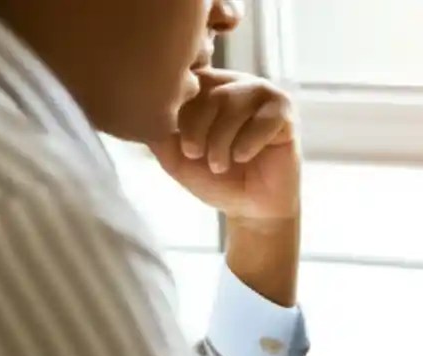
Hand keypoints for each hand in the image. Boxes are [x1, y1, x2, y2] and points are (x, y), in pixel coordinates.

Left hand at [149, 68, 301, 305]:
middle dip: (197, 127)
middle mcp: (233, 82)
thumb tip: (138, 110)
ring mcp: (262, 94)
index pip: (185, 81)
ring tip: (219, 165)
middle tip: (195, 155)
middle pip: (208, 90)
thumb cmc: (215, 178)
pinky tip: (243, 158)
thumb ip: (157, 131)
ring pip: (233, 102)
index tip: (181, 145)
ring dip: (220, 138)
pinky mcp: (284, 113)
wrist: (250, 208)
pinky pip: (264, 119)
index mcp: (206, 86)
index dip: (177, 110)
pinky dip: (248, 141)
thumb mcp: (175, 156)